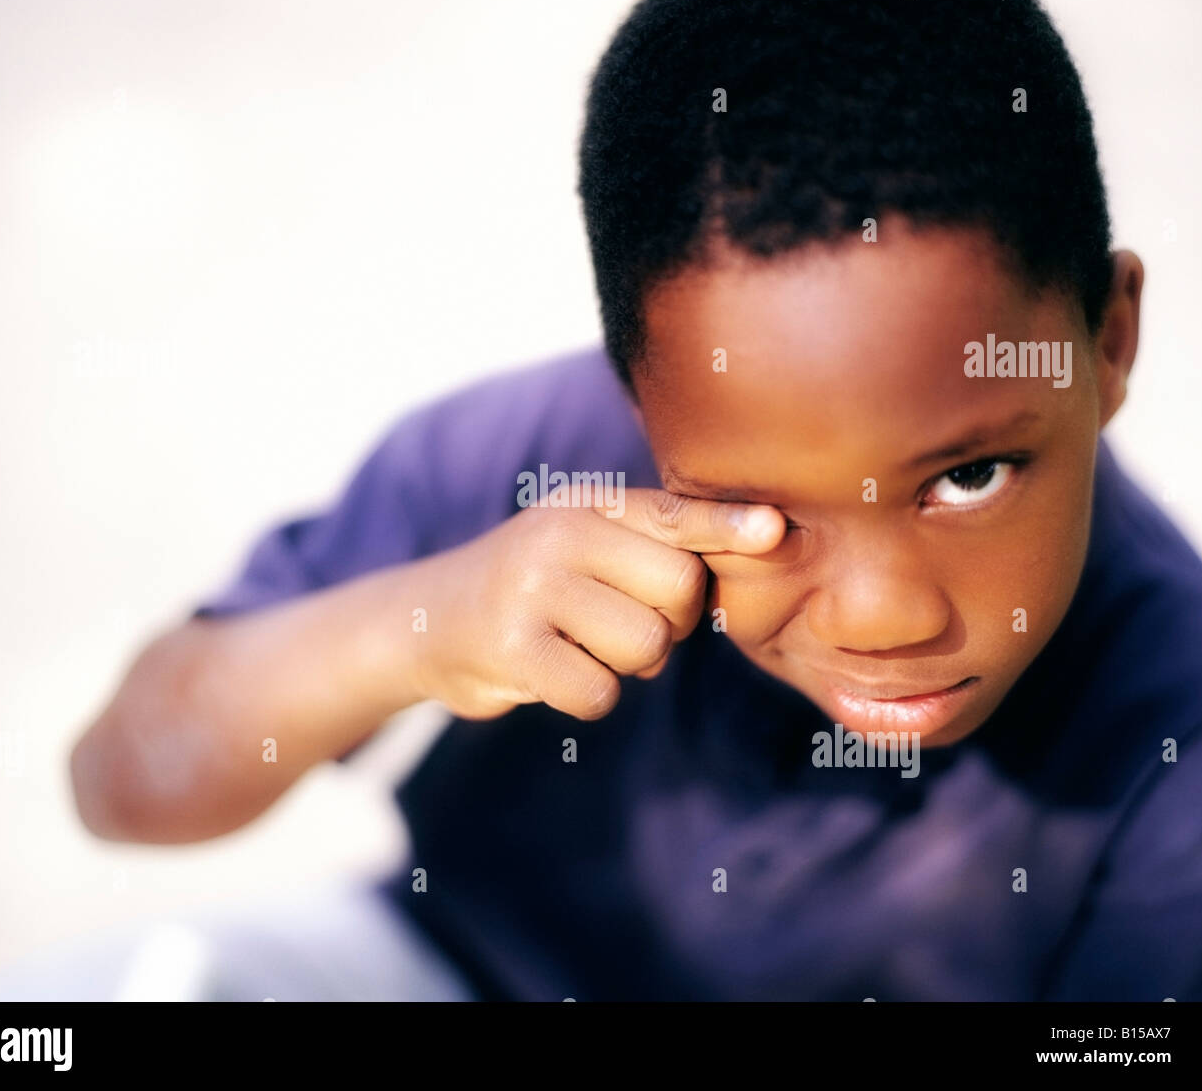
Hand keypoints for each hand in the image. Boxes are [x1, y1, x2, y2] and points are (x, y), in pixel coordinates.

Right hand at [411, 488, 784, 719]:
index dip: (727, 526)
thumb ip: (655, 540)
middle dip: (672, 622)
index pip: (673, 514)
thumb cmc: (534, 587)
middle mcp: (558, 535)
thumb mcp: (582, 542)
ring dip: (628, 663)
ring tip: (582, 642)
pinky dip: (589, 695)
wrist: (426, 621)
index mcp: (585, 505)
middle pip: (680, 590)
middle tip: (624, 620)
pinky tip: (553, 671)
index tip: (775, 531)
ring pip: (647, 646)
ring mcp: (531, 590)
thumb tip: (766, 538)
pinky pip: (601, 692)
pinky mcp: (511, 648)